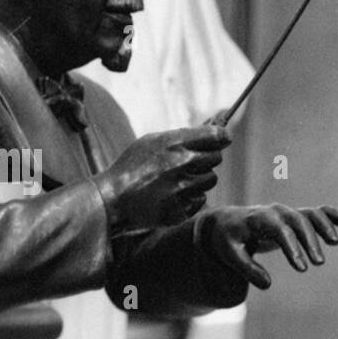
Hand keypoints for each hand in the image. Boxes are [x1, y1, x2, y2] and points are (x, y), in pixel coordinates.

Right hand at [94, 124, 231, 230]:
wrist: (113, 199)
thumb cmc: (132, 167)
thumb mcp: (151, 142)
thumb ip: (182, 136)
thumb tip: (214, 128)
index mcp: (173, 143)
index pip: (215, 136)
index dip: (222, 136)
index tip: (224, 138)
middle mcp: (181, 164)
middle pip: (216, 158)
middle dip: (207, 158)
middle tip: (191, 162)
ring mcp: (182, 189)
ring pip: (211, 180)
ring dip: (200, 179)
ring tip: (177, 180)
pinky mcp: (181, 210)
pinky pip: (200, 199)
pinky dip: (191, 197)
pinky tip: (172, 195)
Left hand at [198, 204, 337, 288]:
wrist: (229, 222)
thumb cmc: (229, 240)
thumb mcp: (230, 255)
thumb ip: (247, 269)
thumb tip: (268, 284)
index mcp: (259, 219)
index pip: (280, 231)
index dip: (293, 248)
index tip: (302, 268)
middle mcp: (276, 212)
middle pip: (298, 221)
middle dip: (310, 240)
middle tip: (319, 263)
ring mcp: (287, 213)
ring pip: (309, 215)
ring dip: (324, 226)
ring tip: (334, 243)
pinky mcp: (295, 217)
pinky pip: (316, 212)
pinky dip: (330, 215)